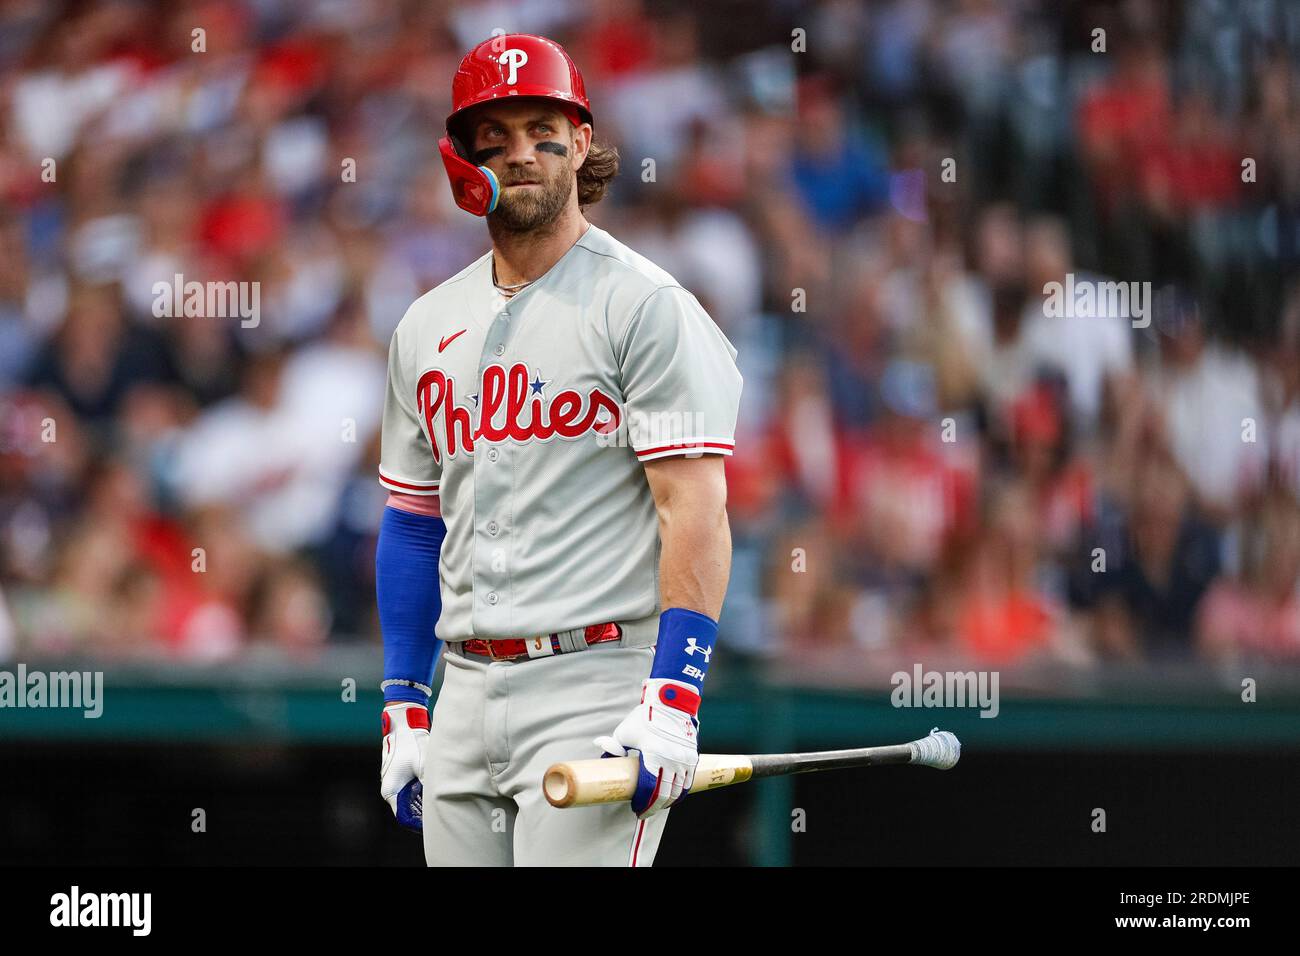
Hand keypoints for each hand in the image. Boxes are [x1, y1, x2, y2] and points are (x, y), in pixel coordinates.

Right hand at [381, 702, 428, 831]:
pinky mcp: (400, 775)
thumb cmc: (410, 743)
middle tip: (440, 812)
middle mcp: (391, 789)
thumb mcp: (423, 765)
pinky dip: (421, 792)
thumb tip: (441, 796)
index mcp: (391, 791)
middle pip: (407, 809)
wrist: (403, 724)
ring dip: (422, 801)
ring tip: (439, 801)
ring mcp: (395, 782)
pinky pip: (411, 790)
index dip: (418, 823)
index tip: (432, 823)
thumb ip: (430, 783)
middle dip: (422, 813)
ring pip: (410, 799)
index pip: (403, 817)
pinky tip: (433, 788)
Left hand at [593, 678, 699, 817]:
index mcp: (653, 754)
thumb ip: (613, 745)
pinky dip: (680, 793)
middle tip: (645, 813)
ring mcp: (683, 759)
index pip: (649, 788)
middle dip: (654, 807)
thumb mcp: (625, 730)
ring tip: (657, 806)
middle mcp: (670, 760)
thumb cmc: (646, 716)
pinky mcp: (692, 757)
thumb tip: (601, 753)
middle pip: (664, 794)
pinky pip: (687, 782)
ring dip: (667, 802)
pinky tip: (673, 797)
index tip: (636, 809)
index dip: (643, 803)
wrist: (672, 702)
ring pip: (677, 790)